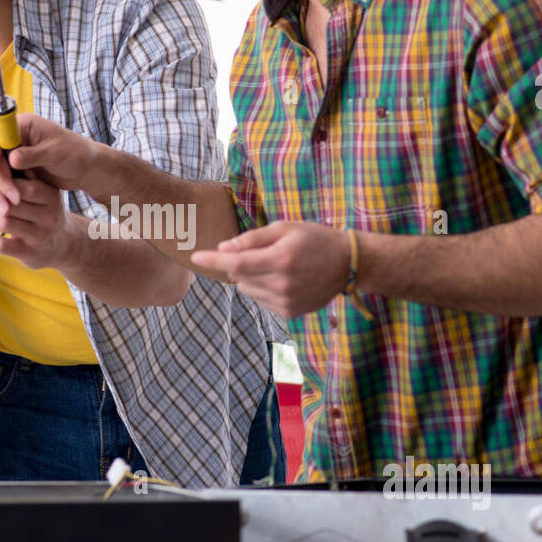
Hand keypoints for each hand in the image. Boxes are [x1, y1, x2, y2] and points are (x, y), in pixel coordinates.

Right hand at [0, 116, 98, 205]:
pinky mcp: (18, 169)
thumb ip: (33, 155)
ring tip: (6, 211)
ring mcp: (16, 154)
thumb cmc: (75, 153)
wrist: (86, 168)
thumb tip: (11, 159)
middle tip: (10, 200)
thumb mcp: (55, 153)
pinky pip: (4, 181)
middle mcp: (16, 138)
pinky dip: (2, 194)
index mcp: (24, 125)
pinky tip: (2, 208)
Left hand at [0, 140, 73, 269]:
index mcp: (51, 195)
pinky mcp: (28, 253)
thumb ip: (21, 177)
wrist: (62, 245)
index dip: (2, 183)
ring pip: (4, 222)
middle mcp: (49, 215)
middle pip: (11, 204)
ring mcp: (40, 235)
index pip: (22, 186)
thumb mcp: (41, 191)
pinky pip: (0, 244)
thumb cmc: (42, 211)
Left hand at [191, 221, 350, 317]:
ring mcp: (286, 302)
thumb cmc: (314, 239)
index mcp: (281, 259)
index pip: (236, 264)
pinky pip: (261, 300)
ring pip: (248, 290)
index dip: (213, 261)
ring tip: (277, 264)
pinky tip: (284, 279)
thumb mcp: (284, 228)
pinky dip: (263, 288)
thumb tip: (223, 249)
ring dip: (252, 277)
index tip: (195, 257)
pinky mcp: (290, 312)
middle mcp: (282, 284)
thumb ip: (252, 239)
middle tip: (262, 251)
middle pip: (240, 277)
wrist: (347, 264)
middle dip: (240, 263)